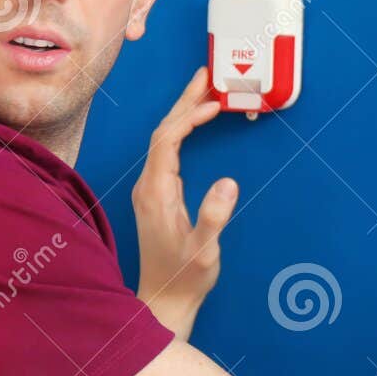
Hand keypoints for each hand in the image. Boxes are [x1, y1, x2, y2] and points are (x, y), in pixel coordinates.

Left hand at [132, 67, 236, 340]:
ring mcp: (150, 190)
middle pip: (163, 131)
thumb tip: (228, 183)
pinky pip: (168, 151)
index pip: (167, 140)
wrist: (163, 300)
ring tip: (205, 91)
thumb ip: (214, 218)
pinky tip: (195, 125)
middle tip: (207, 75)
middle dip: (185, 101)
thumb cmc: (184, 278)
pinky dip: (183, 130)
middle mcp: (148, 186)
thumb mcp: (204, 251)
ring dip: (183, 112)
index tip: (214, 102)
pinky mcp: (157, 195)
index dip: (189, 116)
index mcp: (156, 193)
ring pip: (164, 139)